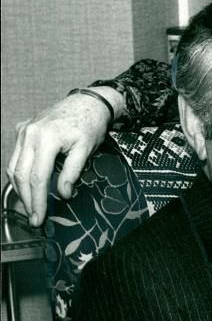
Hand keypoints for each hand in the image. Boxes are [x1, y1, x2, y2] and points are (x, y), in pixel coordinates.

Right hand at [6, 89, 121, 225]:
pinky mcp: (22, 129)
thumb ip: (72, 172)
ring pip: (13, 166)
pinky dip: (19, 173)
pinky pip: (15, 156)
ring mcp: (23, 131)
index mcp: (45, 139)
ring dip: (20, 188)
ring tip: (30, 206)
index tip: (40, 218)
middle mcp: (29, 134)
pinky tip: (27, 186)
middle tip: (34, 218)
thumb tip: (63, 194)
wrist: (88, 101)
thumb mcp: (86, 149)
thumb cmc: (90, 124)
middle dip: (26, 199)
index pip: (37, 178)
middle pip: (21, 175)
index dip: (37, 201)